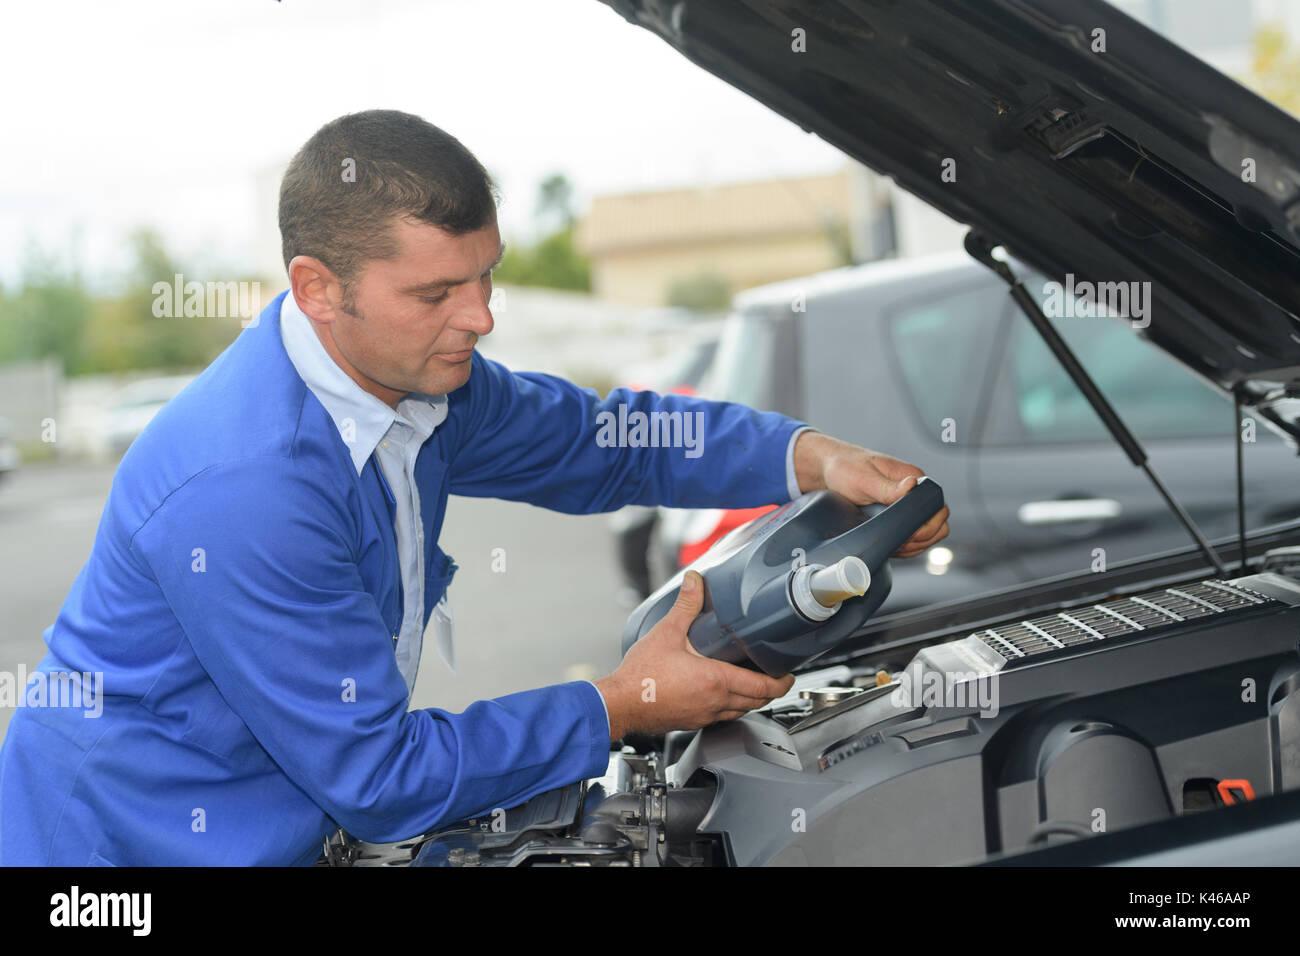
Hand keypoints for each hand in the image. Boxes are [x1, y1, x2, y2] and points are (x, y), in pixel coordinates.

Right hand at [593, 571, 794, 740]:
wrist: (619, 704)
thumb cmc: (640, 676)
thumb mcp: (667, 633)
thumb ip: (686, 605)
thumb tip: (694, 581)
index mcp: (715, 681)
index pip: (762, 687)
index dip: (781, 682)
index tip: (788, 674)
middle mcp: (715, 702)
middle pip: (757, 702)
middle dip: (771, 691)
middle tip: (776, 677)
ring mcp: (704, 716)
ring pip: (741, 711)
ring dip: (752, 700)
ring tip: (753, 684)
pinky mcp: (692, 722)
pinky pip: (722, 716)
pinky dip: (731, 706)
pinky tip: (722, 694)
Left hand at [792, 431, 949, 558]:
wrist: (827, 470)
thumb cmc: (844, 467)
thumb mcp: (863, 478)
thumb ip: (888, 487)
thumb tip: (912, 485)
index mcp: (913, 478)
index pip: (937, 507)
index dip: (927, 526)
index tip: (908, 533)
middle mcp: (914, 493)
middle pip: (937, 525)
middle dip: (922, 539)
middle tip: (899, 543)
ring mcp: (906, 506)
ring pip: (926, 535)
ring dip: (914, 545)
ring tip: (894, 546)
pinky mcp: (896, 517)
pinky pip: (910, 538)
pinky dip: (905, 547)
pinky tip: (891, 546)